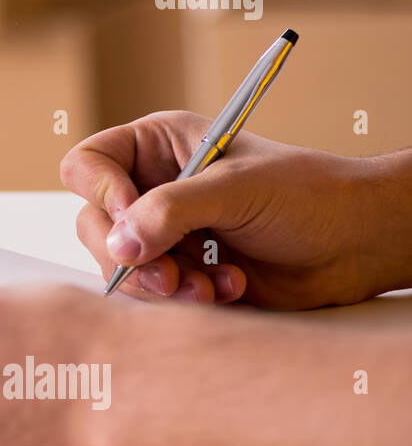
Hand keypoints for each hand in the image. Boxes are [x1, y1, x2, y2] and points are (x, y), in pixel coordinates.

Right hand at [60, 110, 411, 308]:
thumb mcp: (236, 188)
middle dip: (132, 256)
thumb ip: (171, 211)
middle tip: (170, 275)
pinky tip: (229, 288)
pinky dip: (184, 299)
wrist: (357, 243)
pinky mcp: (180, 272)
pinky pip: (151, 294)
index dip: (102, 194)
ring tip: (211, 286)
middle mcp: (151, 187)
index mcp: (157, 146)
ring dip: (163, 284)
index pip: (88, 166)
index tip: (132, 219)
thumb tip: (120, 244)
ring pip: (120, 266)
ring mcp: (163, 233)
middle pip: (94, 224)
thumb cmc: (308, 195)